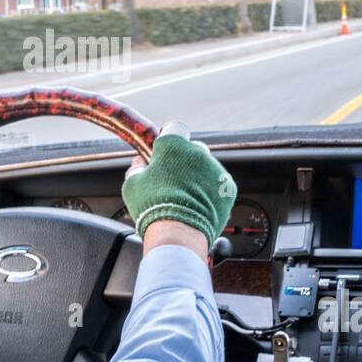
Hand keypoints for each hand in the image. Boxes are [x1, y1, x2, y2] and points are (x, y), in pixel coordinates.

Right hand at [121, 120, 236, 247]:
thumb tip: (139, 164)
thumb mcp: (133, 184)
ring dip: (197, 177)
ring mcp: (216, 169)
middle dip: (184, 160)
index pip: (174, 129)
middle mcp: (198, 151)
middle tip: (173, 178)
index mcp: (174, 145)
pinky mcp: (228, 187)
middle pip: (192, 149)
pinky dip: (210, 191)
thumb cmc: (153, 206)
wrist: (179, 233)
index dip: (169, 139)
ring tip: (185, 198)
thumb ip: (137, 168)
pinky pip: (217, 184)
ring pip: (206, 167)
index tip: (164, 151)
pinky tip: (198, 205)